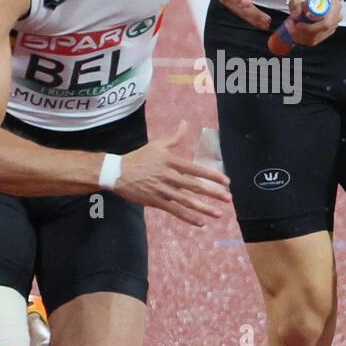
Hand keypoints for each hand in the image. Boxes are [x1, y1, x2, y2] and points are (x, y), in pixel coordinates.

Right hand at [115, 120, 230, 226]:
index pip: (196, 169)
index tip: (226, 181)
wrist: (117, 172)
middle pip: (195, 186)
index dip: (212, 175)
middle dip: (214, 193)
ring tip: (218, 214)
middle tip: (229, 198)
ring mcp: (162, 190)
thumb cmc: (139, 157)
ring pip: (187, 201)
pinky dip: (187, 217)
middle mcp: (169, 176)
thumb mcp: (157, 145)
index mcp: (171, 162)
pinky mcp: (156, 201)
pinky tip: (200, 222)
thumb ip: (175, 137)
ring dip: (204, 208)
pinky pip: (174, 211)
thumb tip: (185, 123)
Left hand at [288, 0, 341, 45]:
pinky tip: (293, 29)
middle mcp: (336, 17)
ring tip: (289, 24)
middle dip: (301, 32)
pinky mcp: (325, 32)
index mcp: (334, 5)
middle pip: (320, 33)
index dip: (311, 28)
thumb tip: (295, 16)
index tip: (297, 24)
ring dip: (298, 36)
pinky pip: (313, 40)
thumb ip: (297, 3)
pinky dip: (301, 38)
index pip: (326, 24)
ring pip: (315, 39)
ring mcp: (331, 26)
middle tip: (288, 24)